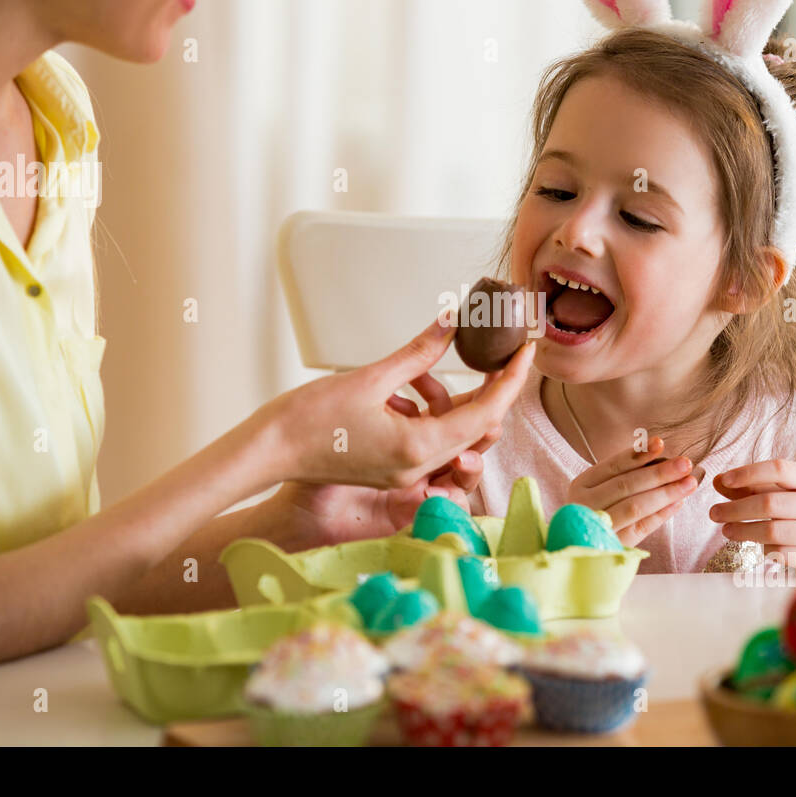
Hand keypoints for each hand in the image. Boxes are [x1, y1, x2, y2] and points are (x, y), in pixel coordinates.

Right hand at [251, 316, 533, 489]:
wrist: (269, 451)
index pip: (486, 414)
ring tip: (421, 372)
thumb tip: (451, 323)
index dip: (511, 379)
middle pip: (476, 427)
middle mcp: (417, 468)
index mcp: (418, 448)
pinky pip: (428, 438)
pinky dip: (426, 411)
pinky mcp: (393, 469)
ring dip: (448, 399)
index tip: (526, 350)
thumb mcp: (371, 377)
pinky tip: (403, 388)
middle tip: (494, 352)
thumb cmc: (308, 420)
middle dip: (486, 389)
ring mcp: (405, 473)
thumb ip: (418, 353)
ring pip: (451, 432)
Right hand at [567, 436, 701, 547]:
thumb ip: (622, 475)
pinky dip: (661, 515)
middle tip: (685, 464)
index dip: (637, 454)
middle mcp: (585, 504)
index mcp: (581, 485)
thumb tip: (659, 456)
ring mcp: (598, 527)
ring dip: (666, 493)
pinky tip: (678, 503)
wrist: (576, 550)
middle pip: (626, 485)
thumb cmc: (594, 512)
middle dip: (659, 473)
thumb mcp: (598, 490)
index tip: (660, 443)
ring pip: (635, 506)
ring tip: (689, 483)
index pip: (612, 466)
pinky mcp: (613, 546)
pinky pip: (642, 528)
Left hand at [710, 459, 795, 569]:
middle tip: (714, 513)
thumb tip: (717, 480)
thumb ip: (755, 488)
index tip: (723, 480)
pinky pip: (782, 553)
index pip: (780, 469)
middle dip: (736, 508)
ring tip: (726, 530)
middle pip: (770, 502)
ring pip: (773, 530)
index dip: (748, 472)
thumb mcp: (791, 497)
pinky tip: (756, 548)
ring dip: (743, 530)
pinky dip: (764, 550)